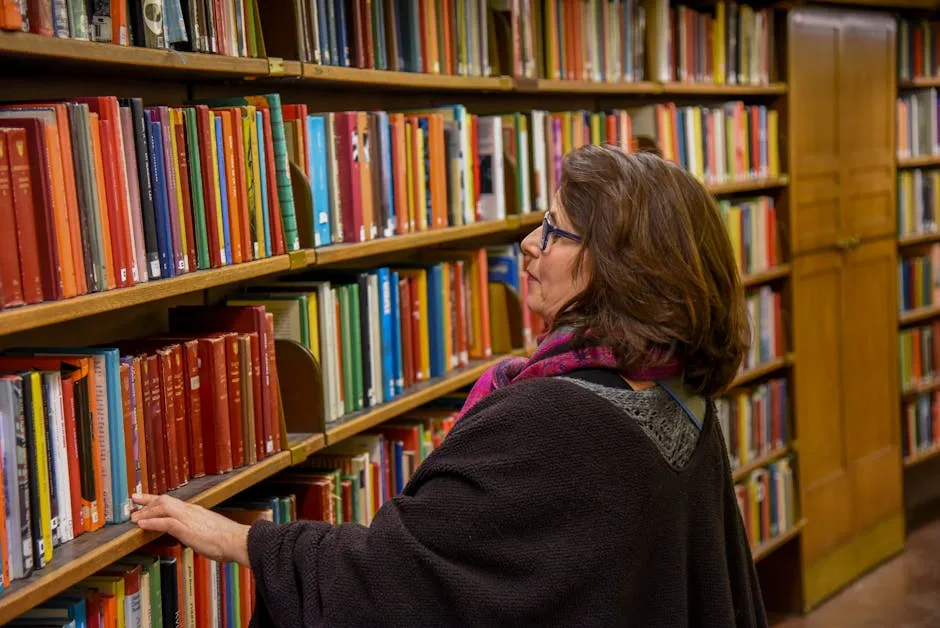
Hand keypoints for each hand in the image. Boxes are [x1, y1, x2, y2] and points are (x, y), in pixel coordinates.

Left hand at [131, 493, 250, 566]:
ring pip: (163, 508)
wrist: (238, 540)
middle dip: (148, 500)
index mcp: (197, 512)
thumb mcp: (211, 531)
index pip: (174, 502)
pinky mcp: (187, 528)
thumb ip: (201, 530)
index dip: (158, 501)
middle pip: (165, 500)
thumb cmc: (229, 540)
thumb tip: (197, 535)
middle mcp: (191, 511)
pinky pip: (165, 522)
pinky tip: (142, 525)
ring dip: (146, 512)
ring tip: (134, 517)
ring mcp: (189, 518)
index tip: (147, 500)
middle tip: (134, 500)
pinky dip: (152, 522)